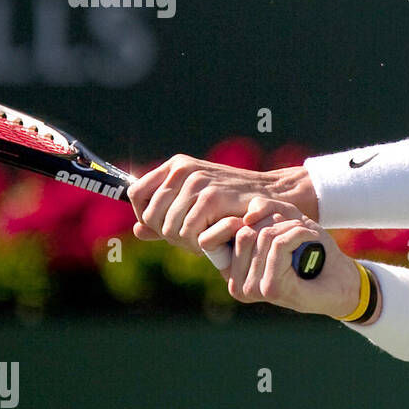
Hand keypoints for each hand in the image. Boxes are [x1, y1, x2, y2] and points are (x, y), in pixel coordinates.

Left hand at [128, 154, 317, 255]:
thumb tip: (137, 231)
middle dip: (168, 233)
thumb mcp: (196, 204)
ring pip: (167, 226)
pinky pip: (186, 231)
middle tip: (191, 237)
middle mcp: (183, 169)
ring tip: (204, 238)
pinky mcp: (211, 197)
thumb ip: (166, 216)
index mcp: (176, 166)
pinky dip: (197, 243)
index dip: (146, 215)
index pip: (136, 193)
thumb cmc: (233, 204)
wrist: (272, 198)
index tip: (166, 226)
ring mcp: (197, 181)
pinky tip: (213, 238)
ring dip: (184, 240)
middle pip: (150, 214)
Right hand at [199, 196, 358, 318]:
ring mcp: (250, 289)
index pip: (207, 237)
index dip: (236, 219)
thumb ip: (263, 210)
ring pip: (262, 236)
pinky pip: (278, 245)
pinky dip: (300, 233)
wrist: (342, 280)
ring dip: (292, 227)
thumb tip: (249, 216)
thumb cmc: (312, 249)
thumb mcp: (285, 220)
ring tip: (306, 235)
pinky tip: (312, 238)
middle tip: (296, 229)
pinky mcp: (270, 290)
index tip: (270, 219)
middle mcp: (235, 282)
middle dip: (274, 221)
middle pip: (243, 230)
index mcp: (231, 267)